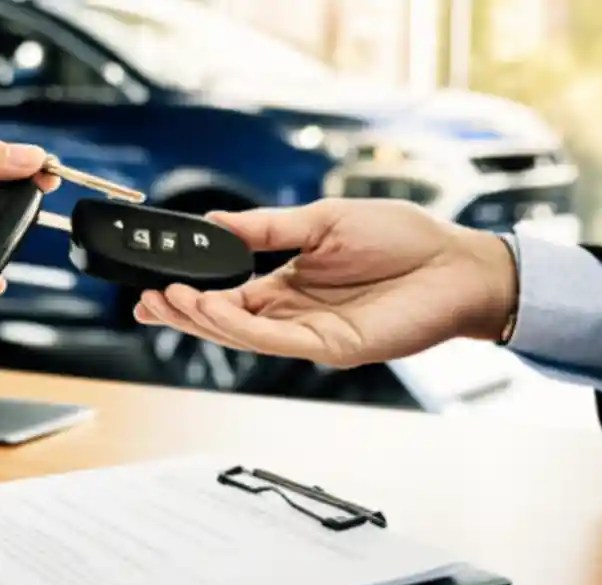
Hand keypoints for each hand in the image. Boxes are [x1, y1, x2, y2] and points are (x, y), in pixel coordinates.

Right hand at [134, 199, 517, 366]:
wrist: (458, 263)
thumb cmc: (403, 239)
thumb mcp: (321, 220)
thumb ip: (267, 228)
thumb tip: (217, 221)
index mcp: (289, 285)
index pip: (228, 295)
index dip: (191, 293)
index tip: (156, 284)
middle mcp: (293, 314)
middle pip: (225, 320)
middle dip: (182, 313)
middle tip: (144, 302)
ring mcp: (309, 334)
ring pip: (241, 334)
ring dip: (201, 319)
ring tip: (167, 300)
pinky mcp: (329, 347)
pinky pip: (272, 341)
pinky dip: (237, 327)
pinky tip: (210, 310)